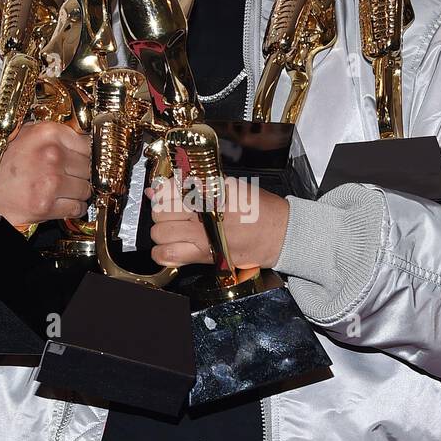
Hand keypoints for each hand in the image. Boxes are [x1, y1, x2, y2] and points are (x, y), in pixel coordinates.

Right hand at [0, 120, 91, 227]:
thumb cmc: (5, 160)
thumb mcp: (29, 133)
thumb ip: (57, 134)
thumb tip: (86, 140)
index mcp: (48, 133)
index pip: (88, 145)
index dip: (86, 155)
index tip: (82, 161)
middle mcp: (51, 155)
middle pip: (88, 168)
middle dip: (81, 175)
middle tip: (67, 177)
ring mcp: (50, 181)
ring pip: (86, 189)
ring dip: (77, 192)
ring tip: (62, 190)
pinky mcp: (46, 205)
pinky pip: (77, 208)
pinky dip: (73, 208)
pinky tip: (61, 203)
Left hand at [146, 175, 289, 269]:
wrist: (281, 234)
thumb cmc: (260, 210)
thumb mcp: (231, 186)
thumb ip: (195, 185)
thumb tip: (158, 188)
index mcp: (212, 193)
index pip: (169, 190)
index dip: (163, 192)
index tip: (167, 194)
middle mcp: (205, 214)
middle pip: (161, 211)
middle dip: (162, 211)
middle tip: (172, 212)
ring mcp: (203, 236)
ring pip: (160, 233)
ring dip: (162, 231)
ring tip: (174, 229)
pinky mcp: (205, 255)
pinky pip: (168, 255)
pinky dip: (163, 252)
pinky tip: (171, 246)